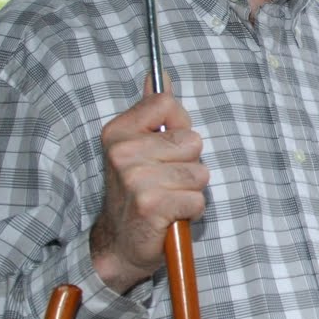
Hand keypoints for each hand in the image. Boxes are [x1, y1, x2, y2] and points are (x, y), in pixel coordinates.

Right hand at [89, 86, 207, 292]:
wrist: (120, 243)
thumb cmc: (139, 192)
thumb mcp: (139, 147)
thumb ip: (152, 112)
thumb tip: (159, 75)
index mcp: (118, 132)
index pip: (167, 103)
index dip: (178, 127)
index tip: (164, 148)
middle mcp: (123, 153)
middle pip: (193, 140)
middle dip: (189, 164)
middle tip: (165, 181)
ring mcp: (136, 179)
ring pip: (200, 172)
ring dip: (191, 190)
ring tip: (168, 198)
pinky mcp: (152, 205)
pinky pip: (198, 199)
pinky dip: (190, 211)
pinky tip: (170, 216)